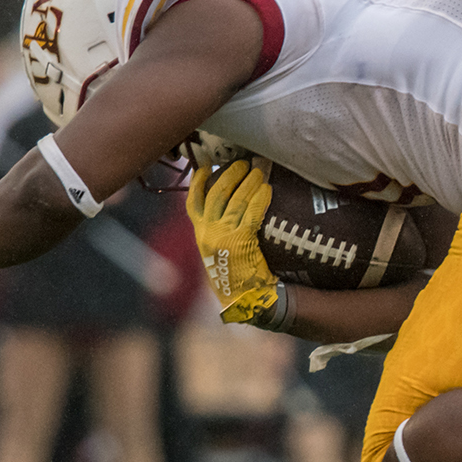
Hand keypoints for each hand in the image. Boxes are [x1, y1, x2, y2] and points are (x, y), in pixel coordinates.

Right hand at [186, 159, 277, 323]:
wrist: (244, 299)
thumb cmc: (235, 275)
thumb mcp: (217, 252)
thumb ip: (216, 232)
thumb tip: (226, 210)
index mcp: (200, 235)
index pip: (193, 202)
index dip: (198, 182)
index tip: (205, 166)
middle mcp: (207, 233)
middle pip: (216, 195)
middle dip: (229, 176)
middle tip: (242, 163)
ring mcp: (222, 236)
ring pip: (235, 201)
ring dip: (248, 183)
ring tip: (258, 170)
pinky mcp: (240, 241)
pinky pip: (251, 214)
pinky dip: (260, 200)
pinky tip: (268, 190)